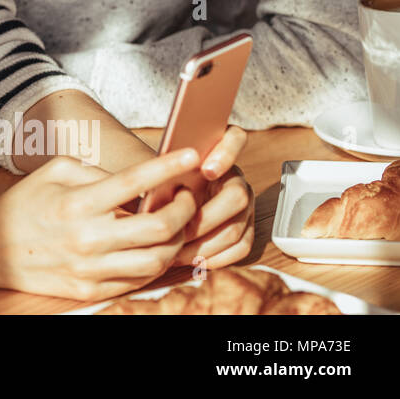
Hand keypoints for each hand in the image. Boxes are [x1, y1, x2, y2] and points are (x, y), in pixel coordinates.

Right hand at [0, 148, 201, 301]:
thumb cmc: (26, 202)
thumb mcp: (55, 171)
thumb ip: (97, 171)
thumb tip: (138, 181)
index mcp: (77, 203)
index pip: (134, 182)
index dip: (168, 167)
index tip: (192, 156)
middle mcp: (87, 238)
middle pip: (159, 228)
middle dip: (184, 209)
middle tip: (186, 196)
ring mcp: (90, 268)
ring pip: (157, 259)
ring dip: (176, 239)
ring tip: (174, 224)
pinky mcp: (90, 289)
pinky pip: (140, 280)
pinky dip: (156, 261)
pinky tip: (154, 246)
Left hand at [169, 126, 254, 269]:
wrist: (161, 206)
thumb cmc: (155, 186)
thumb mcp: (155, 175)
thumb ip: (160, 172)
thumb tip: (154, 191)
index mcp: (217, 153)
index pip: (236, 138)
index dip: (227, 153)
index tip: (206, 170)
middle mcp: (236, 178)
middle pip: (237, 196)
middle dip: (205, 217)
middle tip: (178, 229)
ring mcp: (244, 206)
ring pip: (236, 226)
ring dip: (205, 242)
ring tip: (177, 250)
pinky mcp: (245, 230)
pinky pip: (240, 247)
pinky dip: (216, 257)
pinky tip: (192, 259)